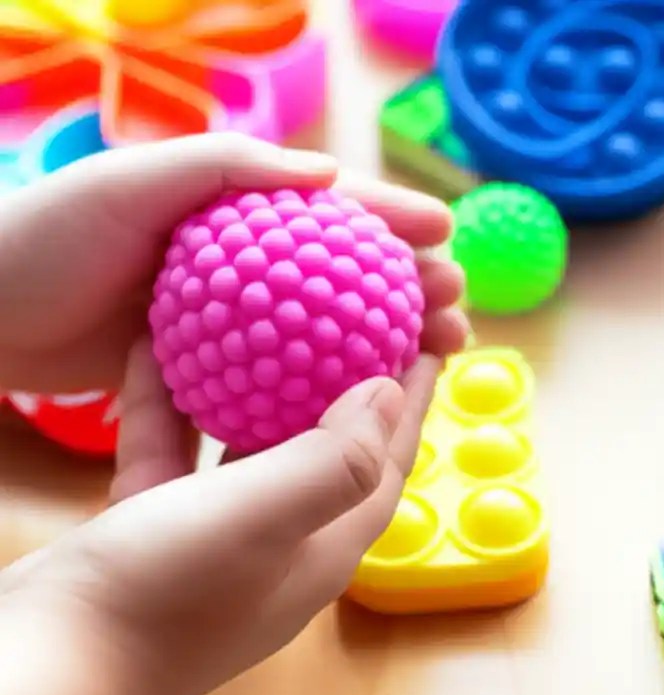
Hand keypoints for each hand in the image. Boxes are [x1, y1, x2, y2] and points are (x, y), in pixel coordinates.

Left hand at [0, 132, 468, 393]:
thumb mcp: (134, 184)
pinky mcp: (210, 363)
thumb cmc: (49, 236)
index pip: (333, 203)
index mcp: (236, 202)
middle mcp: (245, 257)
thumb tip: (329, 173)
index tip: (446, 238)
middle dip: (412, 285)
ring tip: (436, 356)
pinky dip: (332, 381)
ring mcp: (232, 313)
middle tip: (457, 313)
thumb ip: (228, 168)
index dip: (395, 217)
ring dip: (388, 339)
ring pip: (331, 324)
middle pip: (349, 270)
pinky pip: (288, 369)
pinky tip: (364, 401)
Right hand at [0, 339, 435, 694]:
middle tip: (352, 319)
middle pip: (329, 449)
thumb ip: (333, 461)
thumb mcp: (264, 518)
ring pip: (249, 448)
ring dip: (260, 390)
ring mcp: (215, 539)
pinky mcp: (152, 528)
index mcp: (324, 544)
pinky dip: (170, 406)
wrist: (49, 663)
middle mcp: (281, 542)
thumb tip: (391, 396)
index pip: (388, 461)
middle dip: (347, 385)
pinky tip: (157, 349)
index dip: (412, 401)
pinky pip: (172, 453)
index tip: (430, 337)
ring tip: (268, 325)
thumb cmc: (165, 593)